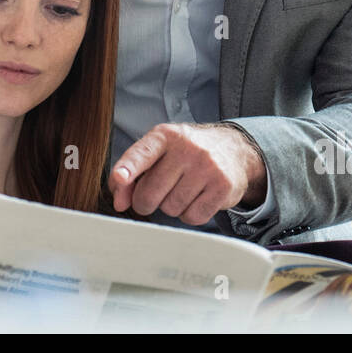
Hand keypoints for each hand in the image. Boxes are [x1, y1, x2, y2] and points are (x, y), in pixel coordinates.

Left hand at [108, 123, 266, 224]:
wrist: (232, 150)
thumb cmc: (185, 154)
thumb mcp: (158, 153)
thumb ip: (132, 174)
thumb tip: (120, 203)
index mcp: (165, 135)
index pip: (142, 153)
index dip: (128, 167)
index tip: (119, 177)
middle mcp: (187, 148)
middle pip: (150, 193)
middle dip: (146, 201)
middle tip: (157, 194)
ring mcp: (207, 166)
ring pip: (170, 208)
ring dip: (171, 207)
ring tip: (183, 189)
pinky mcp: (223, 186)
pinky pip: (193, 217)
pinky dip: (190, 215)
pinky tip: (197, 198)